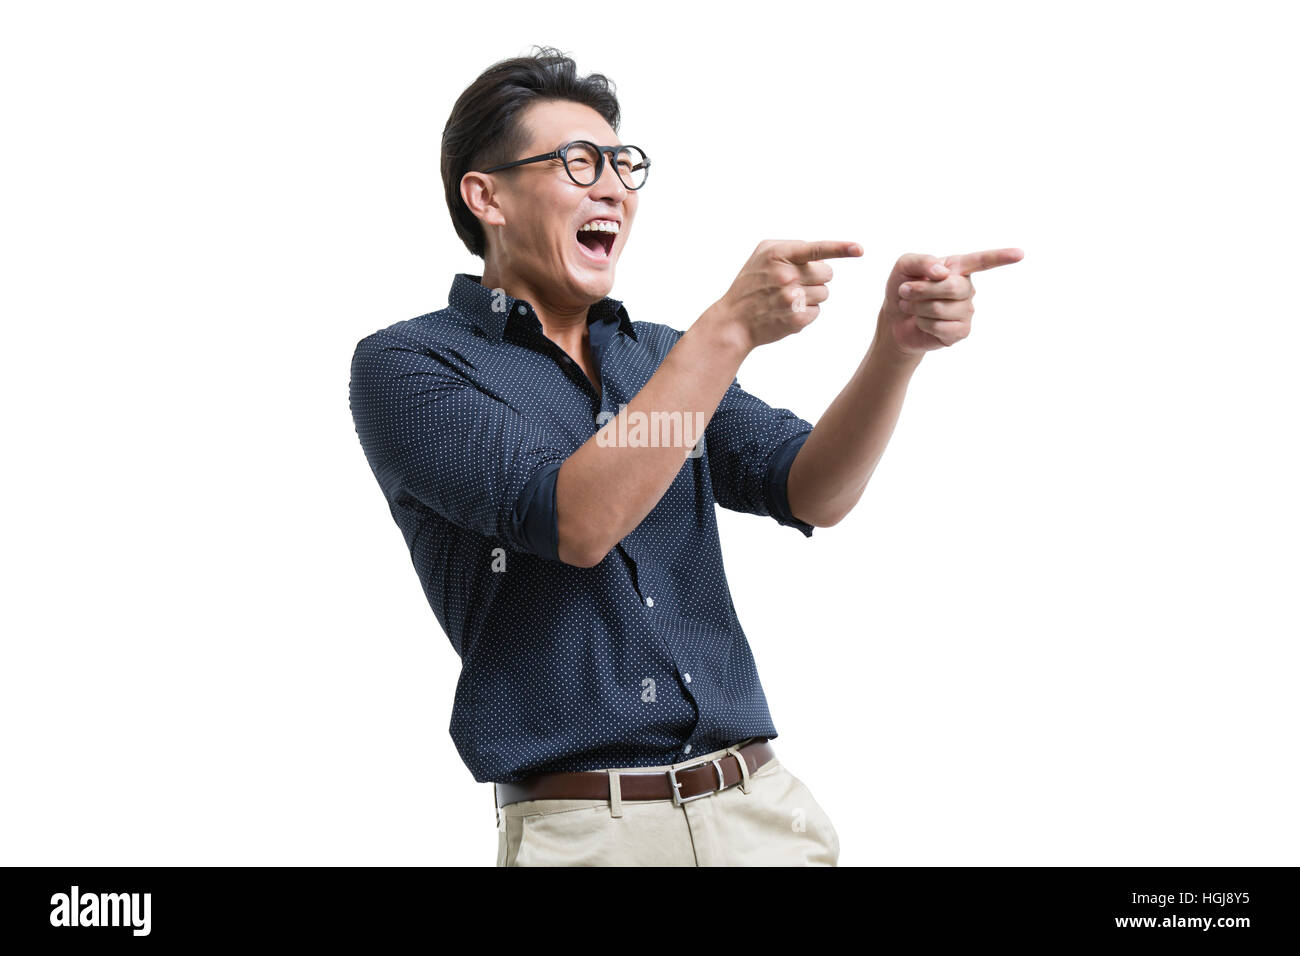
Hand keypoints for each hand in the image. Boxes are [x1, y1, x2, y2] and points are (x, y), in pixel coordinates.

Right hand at [712, 239, 863, 351]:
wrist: (733, 320)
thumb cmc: (751, 283)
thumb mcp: (762, 255)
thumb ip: (792, 248)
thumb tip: (824, 254)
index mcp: (778, 254)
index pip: (816, 249)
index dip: (840, 248)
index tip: (859, 249)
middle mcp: (786, 276)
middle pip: (827, 273)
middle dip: (817, 276)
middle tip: (797, 281)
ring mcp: (791, 299)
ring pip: (825, 293)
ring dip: (812, 295)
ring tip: (787, 298)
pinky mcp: (796, 319)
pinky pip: (817, 311)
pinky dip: (806, 311)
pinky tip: (787, 311)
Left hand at [875, 248, 1023, 356]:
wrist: (894, 319)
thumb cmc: (903, 288)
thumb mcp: (904, 266)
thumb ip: (921, 261)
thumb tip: (942, 272)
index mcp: (958, 268)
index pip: (983, 261)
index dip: (1001, 257)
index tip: (1020, 254)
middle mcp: (967, 288)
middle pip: (952, 287)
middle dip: (922, 290)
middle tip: (906, 291)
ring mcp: (966, 311)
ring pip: (942, 308)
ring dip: (917, 308)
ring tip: (912, 307)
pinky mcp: (961, 332)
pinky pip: (942, 327)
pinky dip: (924, 324)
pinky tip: (922, 323)